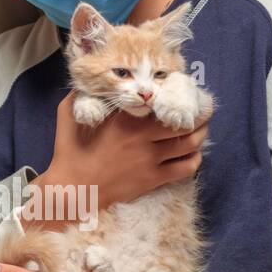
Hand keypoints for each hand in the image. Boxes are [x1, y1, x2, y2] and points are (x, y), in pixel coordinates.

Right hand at [30, 93, 205, 226]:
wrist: (73, 189)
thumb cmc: (69, 151)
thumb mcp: (68, 115)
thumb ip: (81, 95)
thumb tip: (90, 81)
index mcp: (124, 119)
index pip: (161, 102)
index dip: (177, 94)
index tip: (184, 89)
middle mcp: (142, 137)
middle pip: (184, 123)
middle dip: (199, 114)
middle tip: (203, 109)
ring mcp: (150, 160)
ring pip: (189, 145)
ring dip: (201, 134)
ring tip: (202, 128)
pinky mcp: (153, 178)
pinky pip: (185, 168)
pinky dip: (194, 159)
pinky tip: (193, 154)